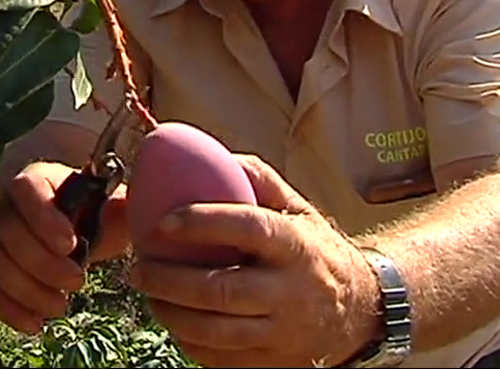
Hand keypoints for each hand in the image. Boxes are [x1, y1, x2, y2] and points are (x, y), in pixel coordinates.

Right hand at [0, 161, 129, 333]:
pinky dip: (5, 306)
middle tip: (77, 283)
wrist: (82, 234)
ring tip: (60, 308)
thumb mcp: (114, 208)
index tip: (71, 245)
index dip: (43, 217)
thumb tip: (122, 205)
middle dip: (41, 263)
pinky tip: (33, 325)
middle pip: (7, 229)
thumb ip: (119, 206)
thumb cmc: (97, 216)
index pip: (26, 188)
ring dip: (25, 289)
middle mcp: (7, 202)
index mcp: (37, 179)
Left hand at [129, 154, 381, 366]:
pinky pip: (220, 357)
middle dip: (170, 280)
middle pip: (222, 290)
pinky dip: (188, 339)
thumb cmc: (314, 251)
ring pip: (216, 331)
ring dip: (171, 312)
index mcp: (298, 247)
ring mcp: (284, 333)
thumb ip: (260, 180)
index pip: (249, 228)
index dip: (204, 222)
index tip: (163, 220)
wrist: (361, 312)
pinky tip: (171, 317)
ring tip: (147, 292)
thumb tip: (214, 153)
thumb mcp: (299, 210)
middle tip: (138, 266)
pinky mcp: (273, 364)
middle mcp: (293, 293)